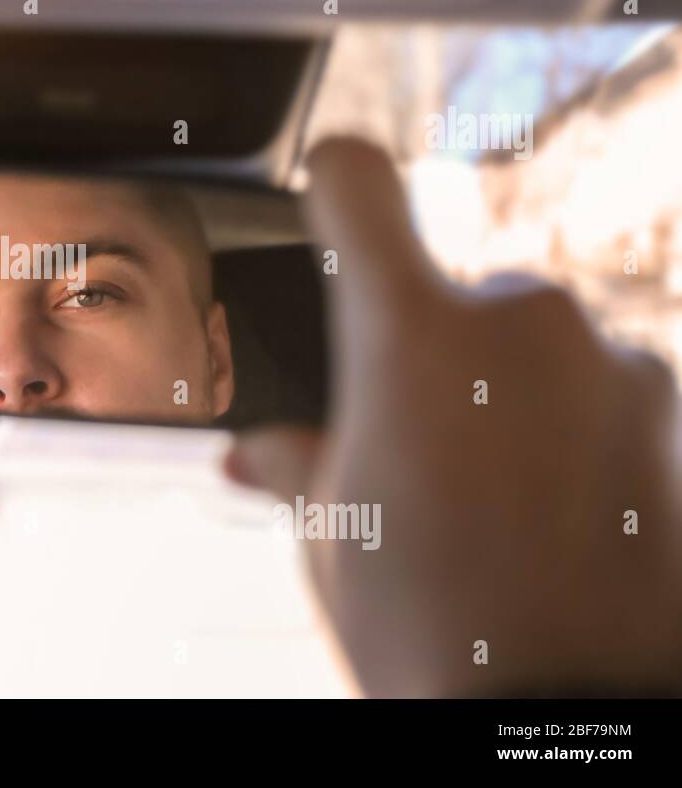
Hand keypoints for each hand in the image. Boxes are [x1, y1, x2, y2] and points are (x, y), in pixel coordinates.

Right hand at [226, 138, 681, 696]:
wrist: (566, 714)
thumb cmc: (436, 632)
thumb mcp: (334, 538)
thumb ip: (299, 461)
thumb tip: (257, 455)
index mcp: (413, 336)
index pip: (358, 182)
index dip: (335, 183)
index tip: (332, 198)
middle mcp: (524, 322)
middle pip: (458, 291)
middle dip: (440, 353)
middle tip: (423, 449)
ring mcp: (619, 363)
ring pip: (538, 348)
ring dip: (514, 394)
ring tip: (500, 495)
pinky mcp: (680, 414)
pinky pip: (605, 392)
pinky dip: (578, 432)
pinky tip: (562, 512)